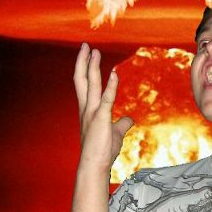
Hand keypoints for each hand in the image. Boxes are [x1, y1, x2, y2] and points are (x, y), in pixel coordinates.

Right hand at [74, 43, 132, 171]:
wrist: (94, 166)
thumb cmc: (102, 152)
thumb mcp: (115, 134)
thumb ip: (122, 124)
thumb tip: (129, 119)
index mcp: (87, 111)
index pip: (83, 85)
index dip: (84, 69)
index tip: (87, 55)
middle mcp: (86, 109)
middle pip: (81, 80)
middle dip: (83, 62)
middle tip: (85, 45)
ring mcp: (92, 114)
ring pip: (90, 85)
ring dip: (92, 67)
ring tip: (94, 51)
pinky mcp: (101, 119)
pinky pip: (107, 99)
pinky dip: (110, 86)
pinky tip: (114, 73)